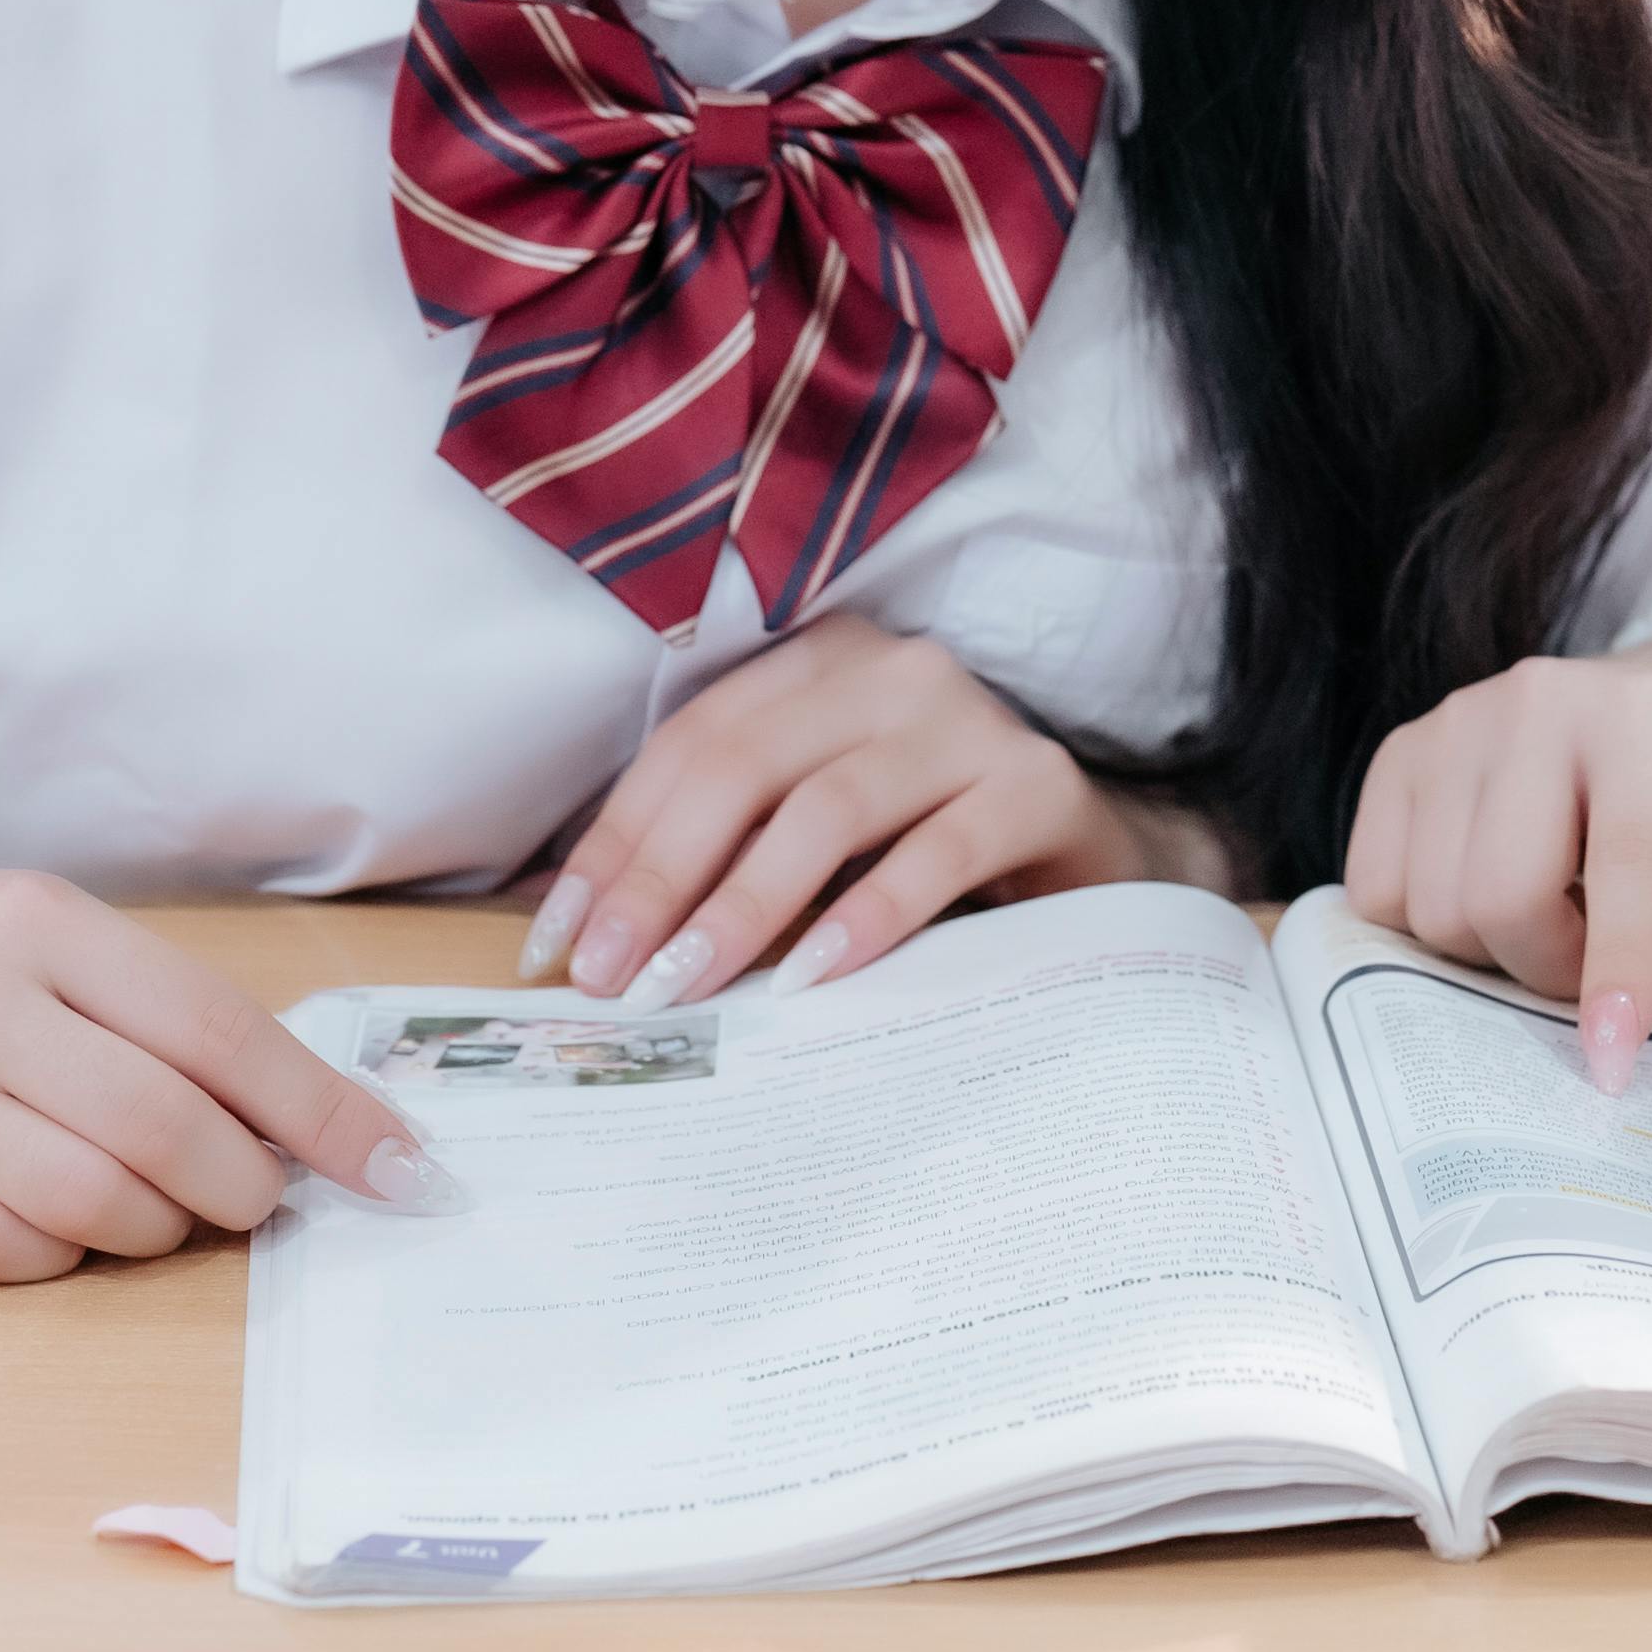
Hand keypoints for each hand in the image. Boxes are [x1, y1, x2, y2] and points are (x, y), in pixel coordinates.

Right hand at [0, 853, 457, 1285]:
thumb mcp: (37, 926)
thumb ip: (150, 1005)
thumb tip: (297, 1117)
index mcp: (40, 922)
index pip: (217, 1031)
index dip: (322, 1112)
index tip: (401, 1169)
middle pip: (163, 1127)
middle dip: (244, 1186)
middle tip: (259, 1197)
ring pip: (91, 1200)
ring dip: (160, 1227)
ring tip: (165, 1209)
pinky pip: (1, 1250)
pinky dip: (63, 1254)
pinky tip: (66, 1224)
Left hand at [531, 614, 1175, 1006]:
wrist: (1096, 862)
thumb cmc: (928, 848)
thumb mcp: (812, 834)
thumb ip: (719, 850)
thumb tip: (574, 926)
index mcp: (819, 664)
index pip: (690, 744)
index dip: (615, 843)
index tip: (555, 944)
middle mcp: (893, 671)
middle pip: (743, 766)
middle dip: (659, 877)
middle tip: (609, 979)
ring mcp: (971, 722)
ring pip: (827, 806)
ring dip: (742, 905)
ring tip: (684, 987)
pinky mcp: (1039, 784)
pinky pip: (938, 851)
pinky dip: (865, 916)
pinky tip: (810, 978)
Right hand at [1342, 629, 1651, 1092]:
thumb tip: (1649, 996)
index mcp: (1642, 721)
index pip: (1623, 860)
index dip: (1617, 970)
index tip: (1610, 1062)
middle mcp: (1536, 702)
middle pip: (1501, 897)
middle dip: (1546, 967)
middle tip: (1587, 958)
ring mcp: (1454, 722)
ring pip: (1433, 907)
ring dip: (1491, 951)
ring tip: (1547, 912)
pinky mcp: (1399, 754)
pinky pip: (1376, 893)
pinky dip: (1429, 927)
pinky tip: (1486, 891)